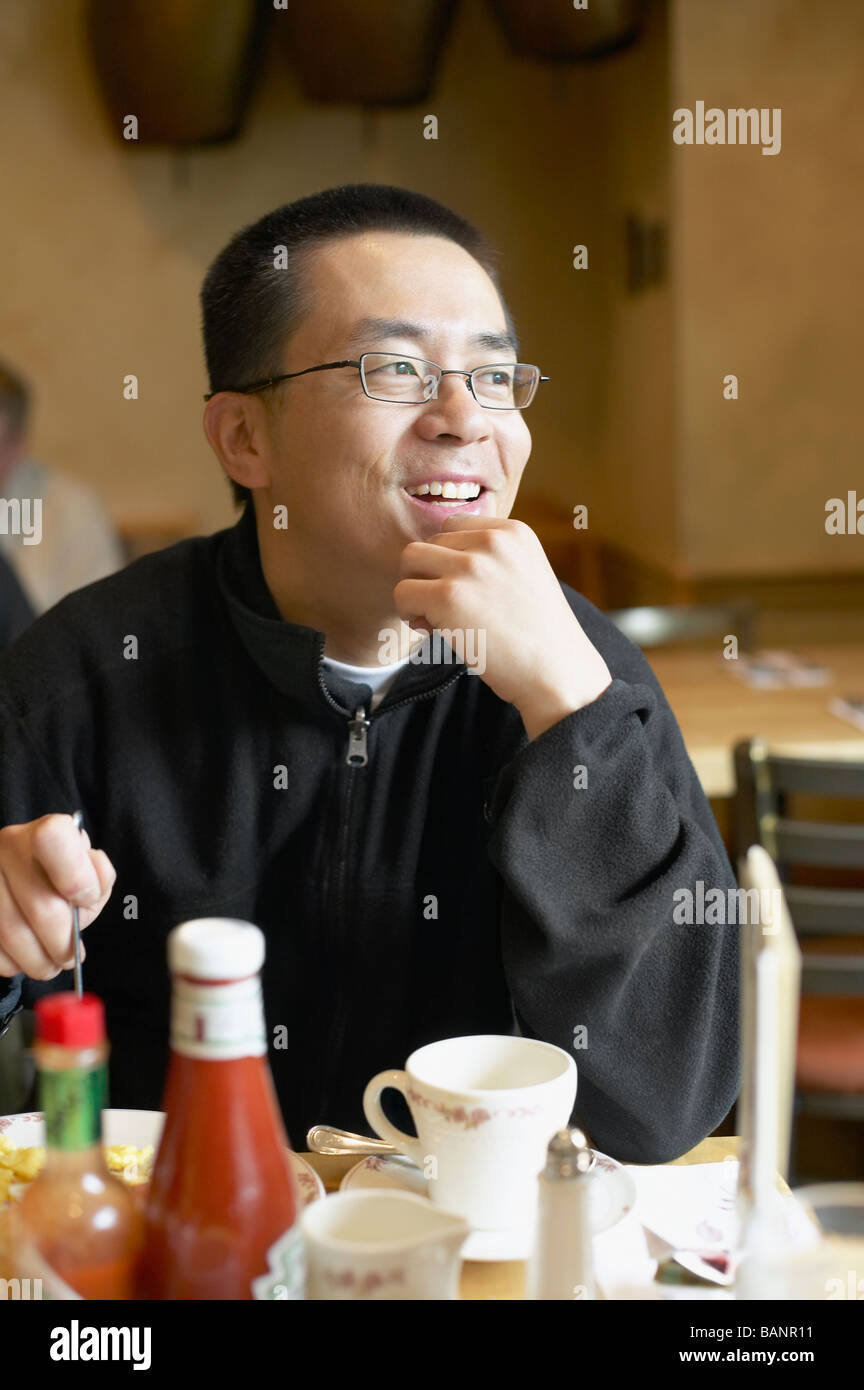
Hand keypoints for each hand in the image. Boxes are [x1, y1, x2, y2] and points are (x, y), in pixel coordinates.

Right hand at [0, 815, 115, 979]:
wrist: (21, 876)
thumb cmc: (61, 875)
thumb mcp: (89, 868)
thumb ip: (99, 877)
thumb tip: (89, 894)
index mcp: (42, 833)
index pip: (53, 839)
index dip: (77, 878)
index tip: (87, 900)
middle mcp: (7, 849)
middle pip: (40, 906)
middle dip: (63, 944)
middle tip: (70, 957)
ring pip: (12, 933)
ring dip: (38, 960)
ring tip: (50, 964)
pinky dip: (11, 963)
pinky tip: (22, 959)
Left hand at [394, 516, 611, 737]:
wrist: (557, 673)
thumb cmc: (538, 635)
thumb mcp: (525, 575)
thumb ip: (489, 558)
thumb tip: (428, 564)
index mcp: (514, 531)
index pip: (455, 525)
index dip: (449, 558)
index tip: (464, 589)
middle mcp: (492, 541)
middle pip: (429, 542)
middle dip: (430, 575)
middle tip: (448, 610)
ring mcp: (469, 566)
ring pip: (410, 560)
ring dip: (415, 589)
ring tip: (435, 617)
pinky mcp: (448, 596)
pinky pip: (402, 592)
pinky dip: (409, 612)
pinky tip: (432, 630)